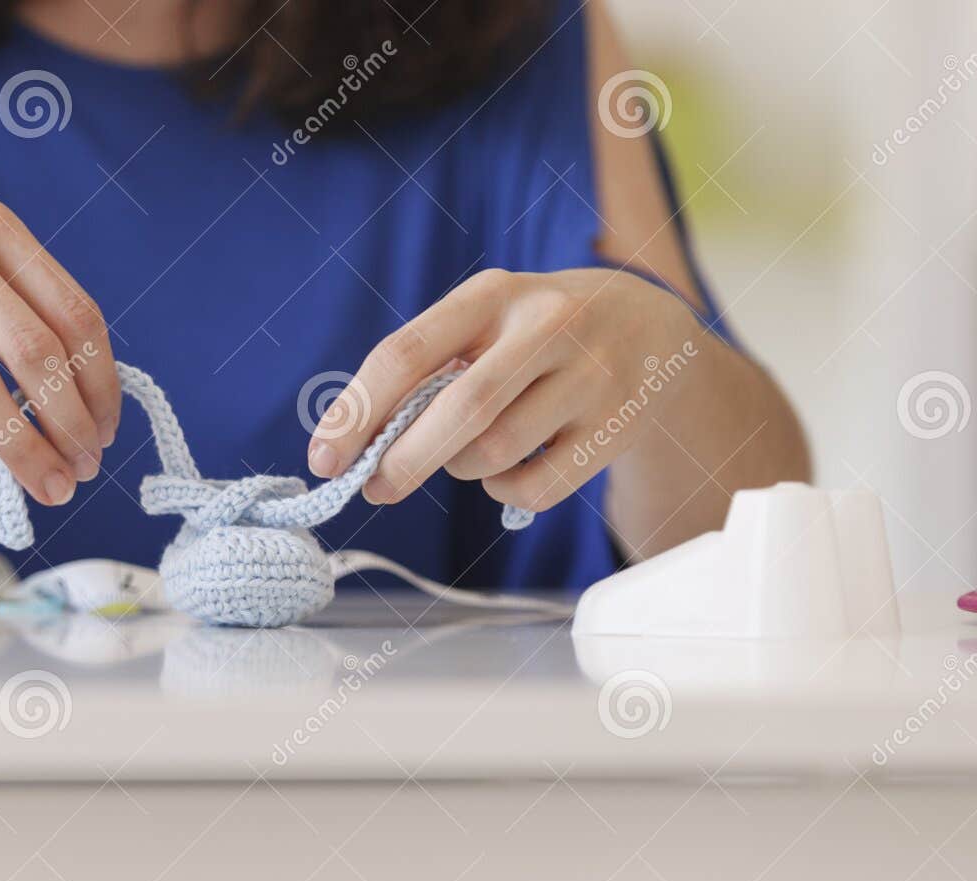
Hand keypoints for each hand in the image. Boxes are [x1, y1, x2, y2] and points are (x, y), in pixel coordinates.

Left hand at [306, 268, 704, 512]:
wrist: (653, 329)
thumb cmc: (534, 335)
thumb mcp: (485, 323)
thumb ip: (426, 369)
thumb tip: (353, 445)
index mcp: (493, 293)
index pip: (407, 352)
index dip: (357, 412)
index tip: (324, 460)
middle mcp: (548, 324)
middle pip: (459, 409)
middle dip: (403, 460)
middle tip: (374, 489)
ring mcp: (591, 376)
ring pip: (496, 453)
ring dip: (461, 469)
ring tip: (467, 455)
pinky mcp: (617, 427)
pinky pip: (537, 487)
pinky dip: (505, 491)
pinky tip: (511, 471)